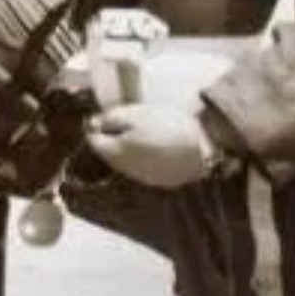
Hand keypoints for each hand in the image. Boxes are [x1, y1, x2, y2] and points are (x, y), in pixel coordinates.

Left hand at [84, 96, 218, 191]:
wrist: (202, 148)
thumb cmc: (165, 125)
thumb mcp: (134, 114)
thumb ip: (109, 119)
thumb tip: (91, 124)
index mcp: (114, 153)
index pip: (93, 141)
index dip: (96, 126)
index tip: (105, 116)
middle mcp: (124, 171)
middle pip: (108, 154)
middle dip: (110, 139)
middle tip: (121, 122)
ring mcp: (142, 179)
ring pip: (125, 163)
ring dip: (125, 149)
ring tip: (138, 133)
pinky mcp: (160, 181)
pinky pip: (142, 168)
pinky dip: (142, 158)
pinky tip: (153, 147)